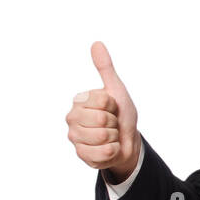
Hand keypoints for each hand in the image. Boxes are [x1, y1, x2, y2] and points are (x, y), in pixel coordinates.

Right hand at [65, 41, 140, 179]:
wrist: (127, 141)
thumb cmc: (120, 115)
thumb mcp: (116, 90)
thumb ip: (105, 68)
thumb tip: (97, 43)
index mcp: (79, 101)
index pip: (102, 101)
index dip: (113, 106)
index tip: (112, 108)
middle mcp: (72, 119)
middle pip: (102, 120)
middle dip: (114, 122)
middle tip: (112, 123)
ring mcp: (75, 138)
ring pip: (103, 137)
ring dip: (114, 137)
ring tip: (110, 136)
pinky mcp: (82, 155)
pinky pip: (104, 153)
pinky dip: (113, 152)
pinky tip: (108, 149)